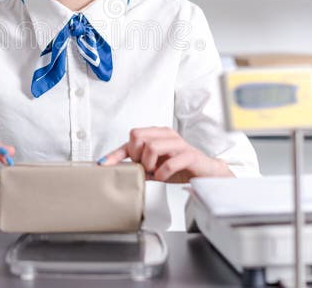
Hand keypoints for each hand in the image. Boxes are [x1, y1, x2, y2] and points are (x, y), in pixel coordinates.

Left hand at [98, 127, 231, 182]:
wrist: (207, 174)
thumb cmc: (181, 168)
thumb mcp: (156, 166)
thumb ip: (140, 164)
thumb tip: (119, 170)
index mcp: (157, 134)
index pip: (132, 137)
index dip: (116, 152)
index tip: (104, 164)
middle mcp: (166, 135)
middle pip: (138, 136)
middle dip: (136, 156)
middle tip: (144, 168)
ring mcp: (178, 143)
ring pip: (151, 146)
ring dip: (148, 165)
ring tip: (154, 173)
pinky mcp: (189, 155)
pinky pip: (168, 162)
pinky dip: (161, 173)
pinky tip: (163, 177)